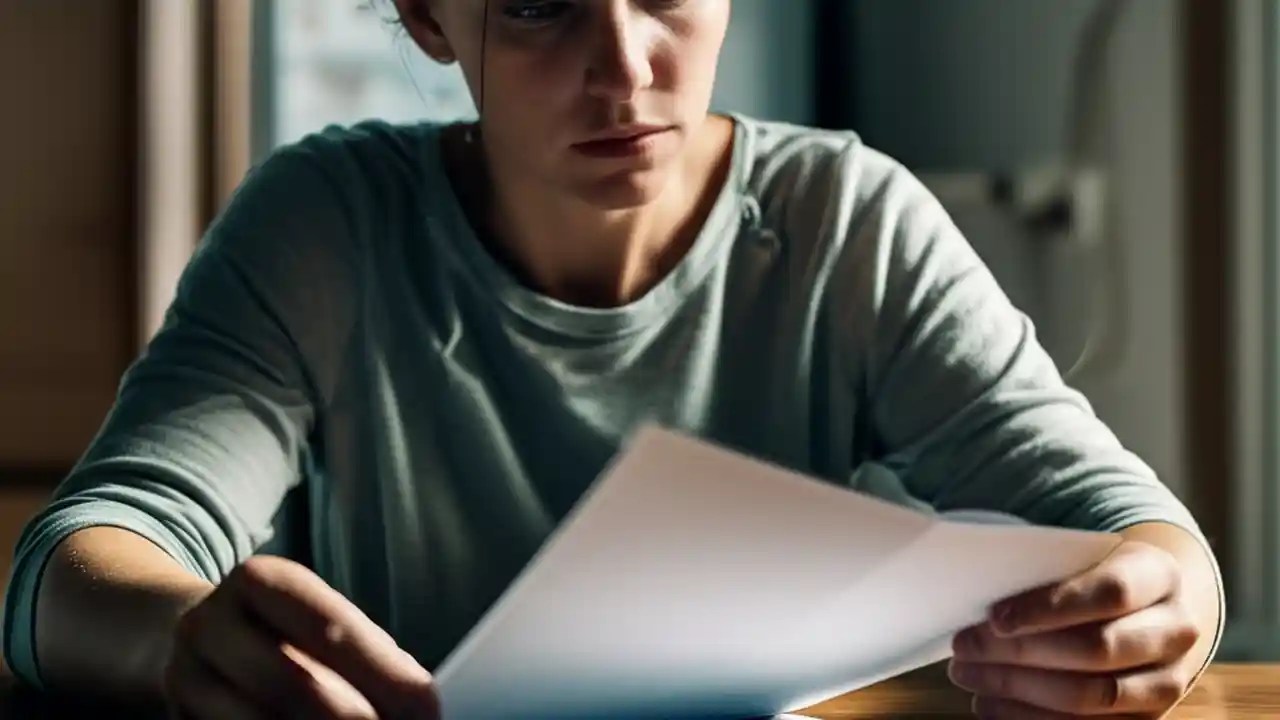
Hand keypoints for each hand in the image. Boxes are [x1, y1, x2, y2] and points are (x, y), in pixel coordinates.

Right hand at [163, 556, 439, 718]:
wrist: (188, 636)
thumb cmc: (280, 632)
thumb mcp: (315, 620)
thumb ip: (363, 652)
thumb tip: (416, 698)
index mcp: (262, 581)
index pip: (331, 626)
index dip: (384, 673)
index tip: (427, 707)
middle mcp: (212, 624)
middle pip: (294, 681)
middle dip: (357, 718)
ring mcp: (183, 677)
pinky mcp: (176, 716)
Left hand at [948, 540, 1201, 718]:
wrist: (1150, 612)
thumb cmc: (1094, 578)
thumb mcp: (1081, 558)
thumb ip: (1044, 573)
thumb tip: (980, 608)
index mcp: (1159, 574)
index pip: (1110, 592)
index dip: (1049, 607)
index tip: (994, 617)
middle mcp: (1177, 630)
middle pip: (1097, 649)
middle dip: (1020, 652)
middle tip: (964, 646)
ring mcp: (1170, 681)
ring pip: (1092, 696)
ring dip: (1019, 689)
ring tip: (968, 674)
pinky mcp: (1150, 718)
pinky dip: (1031, 719)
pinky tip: (989, 705)